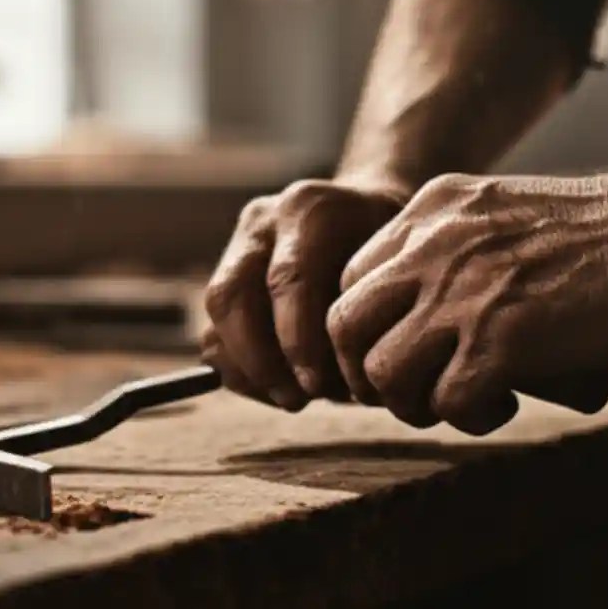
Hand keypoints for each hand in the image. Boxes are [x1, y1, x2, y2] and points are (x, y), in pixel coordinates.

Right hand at [202, 179, 403, 409]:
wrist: (370, 218)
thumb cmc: (390, 255)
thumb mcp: (394, 271)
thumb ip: (366, 312)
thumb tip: (347, 377)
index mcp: (311, 209)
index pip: (288, 280)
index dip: (298, 341)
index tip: (318, 386)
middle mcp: (265, 219)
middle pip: (233, 295)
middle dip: (261, 361)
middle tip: (297, 399)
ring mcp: (238, 245)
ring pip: (217, 316)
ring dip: (248, 370)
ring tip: (291, 398)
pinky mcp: (225, 276)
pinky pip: (213, 333)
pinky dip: (240, 370)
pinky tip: (277, 388)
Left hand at [327, 172, 607, 433]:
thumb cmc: (603, 232)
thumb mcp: (502, 210)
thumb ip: (454, 245)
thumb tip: (421, 307)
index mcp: (430, 211)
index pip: (350, 279)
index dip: (366, 328)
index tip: (398, 350)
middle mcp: (431, 249)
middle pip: (344, 326)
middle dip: (367, 372)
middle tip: (410, 390)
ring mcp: (461, 296)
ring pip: (383, 373)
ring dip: (414, 402)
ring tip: (459, 400)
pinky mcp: (500, 342)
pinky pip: (446, 402)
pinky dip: (468, 415)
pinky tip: (502, 403)